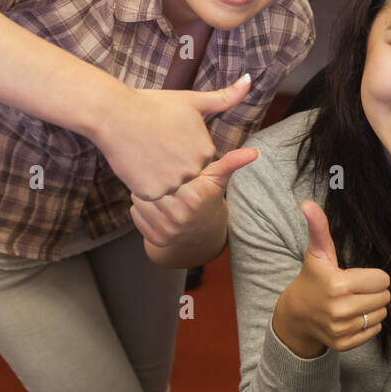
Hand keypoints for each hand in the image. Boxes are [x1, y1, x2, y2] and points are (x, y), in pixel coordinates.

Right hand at [95, 74, 252, 200]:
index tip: (165, 131)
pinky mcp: (152, 193)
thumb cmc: (153, 104)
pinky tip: (135, 163)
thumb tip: (250, 80)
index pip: (194, 157)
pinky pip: (149, 192)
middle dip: (167, 160)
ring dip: (154, 172)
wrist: (115, 113)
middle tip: (151, 141)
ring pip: (165, 183)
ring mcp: (174, 183)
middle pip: (181, 172)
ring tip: (143, 150)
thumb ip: (225, 97)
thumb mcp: (193, 101)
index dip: (176, 145)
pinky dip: (141, 181)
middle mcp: (194, 170)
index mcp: (206, 151)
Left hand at [129, 147, 257, 247]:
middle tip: (168, 183)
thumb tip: (255, 152)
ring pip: (139, 199)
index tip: (173, 169)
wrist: (202, 232)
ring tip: (164, 196)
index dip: (166, 168)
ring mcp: (168, 230)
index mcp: (193, 196)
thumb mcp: (218, 178)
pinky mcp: (156, 239)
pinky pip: (135, 214)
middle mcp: (180, 215)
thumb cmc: (207, 196)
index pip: (164, 173)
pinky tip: (158, 210)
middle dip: (156, 181)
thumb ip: (231, 162)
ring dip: (147, 195)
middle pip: (149, 185)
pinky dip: (142, 210)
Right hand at [273, 200, 390, 358]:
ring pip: (381, 314)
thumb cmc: (312, 279)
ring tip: (354, 302)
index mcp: (338, 285)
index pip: (382, 280)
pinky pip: (373, 331)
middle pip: (384, 297)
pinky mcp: (343, 344)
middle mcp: (340, 310)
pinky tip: (351, 316)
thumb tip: (308, 203)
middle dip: (374, 291)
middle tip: (356, 289)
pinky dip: (367, 323)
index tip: (356, 276)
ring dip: (372, 307)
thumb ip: (319, 228)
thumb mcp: (317, 253)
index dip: (372, 276)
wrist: (295, 316)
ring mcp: (341, 329)